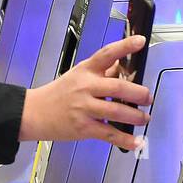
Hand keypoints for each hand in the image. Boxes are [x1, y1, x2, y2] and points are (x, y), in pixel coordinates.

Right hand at [19, 34, 151, 150]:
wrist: (34, 113)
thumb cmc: (59, 93)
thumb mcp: (78, 75)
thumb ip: (101, 72)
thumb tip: (124, 68)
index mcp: (86, 70)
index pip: (106, 54)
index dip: (125, 46)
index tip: (141, 41)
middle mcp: (86, 86)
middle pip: (118, 86)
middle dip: (138, 93)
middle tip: (148, 98)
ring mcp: (84, 108)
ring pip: (116, 111)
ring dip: (135, 116)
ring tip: (144, 118)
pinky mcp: (83, 127)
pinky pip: (108, 133)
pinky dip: (124, 139)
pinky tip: (136, 142)